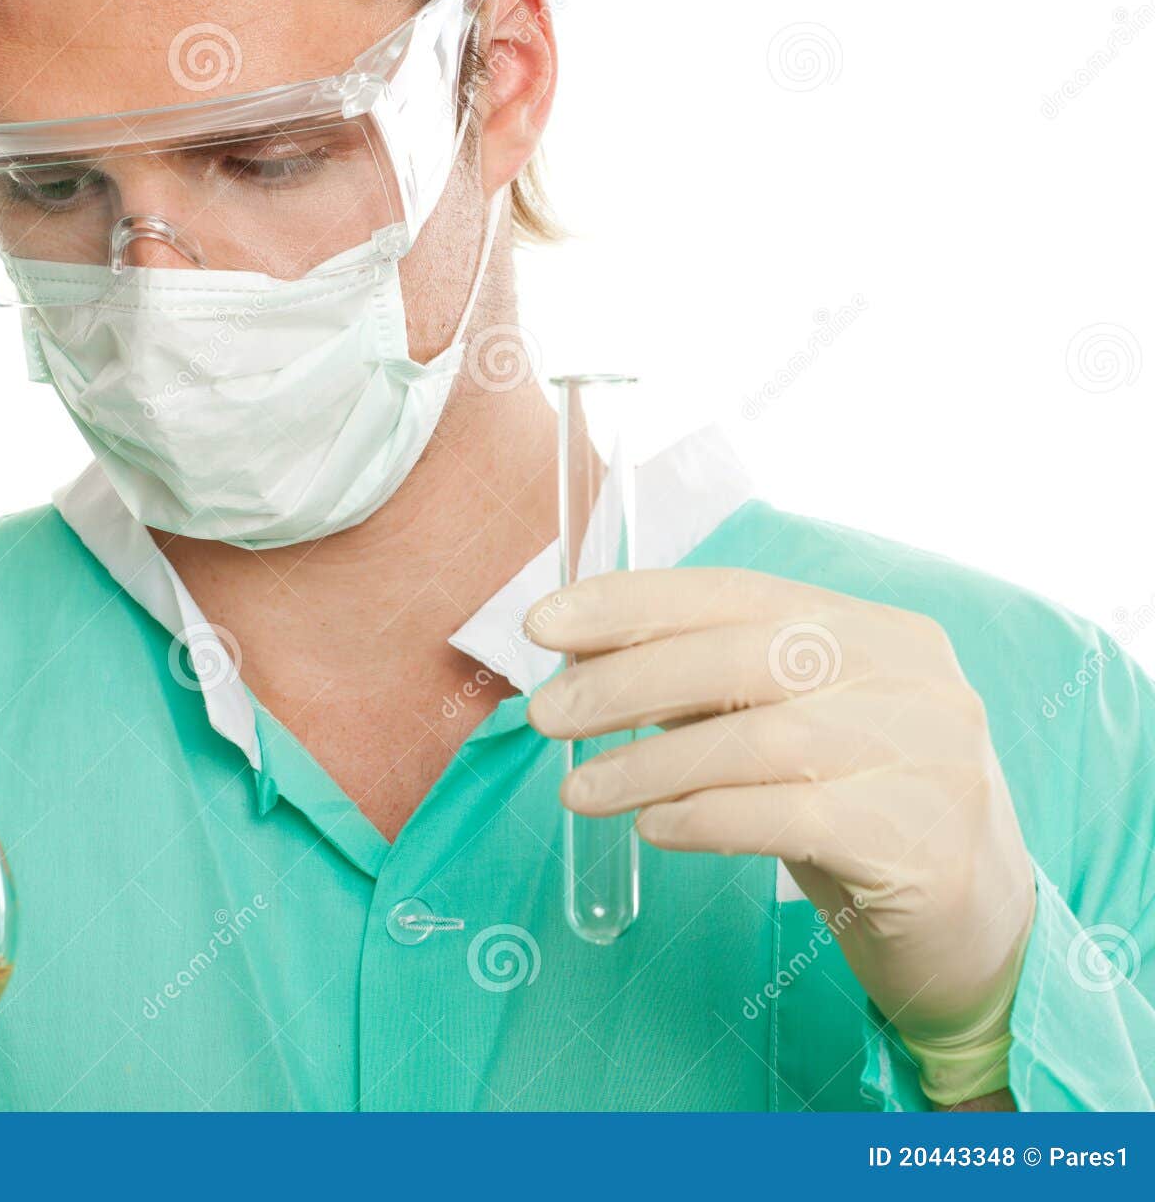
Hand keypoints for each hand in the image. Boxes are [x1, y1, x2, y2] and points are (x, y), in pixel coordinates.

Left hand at [526, 566, 1035, 1100]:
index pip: (740, 593)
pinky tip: (653, 828)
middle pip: (748, 655)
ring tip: (579, 789)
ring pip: (762, 739)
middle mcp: (914, 678)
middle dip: (628, 681)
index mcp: (877, 630)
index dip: (636, 602)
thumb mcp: (788, 736)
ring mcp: (930, 756)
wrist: (977, 932)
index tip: (547, 623)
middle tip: (546, 715)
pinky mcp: (923, 840)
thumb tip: (584, 665)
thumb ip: (710, 693)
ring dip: (651, 762)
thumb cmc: (858, 814)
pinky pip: (788, 817)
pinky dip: (704, 817)